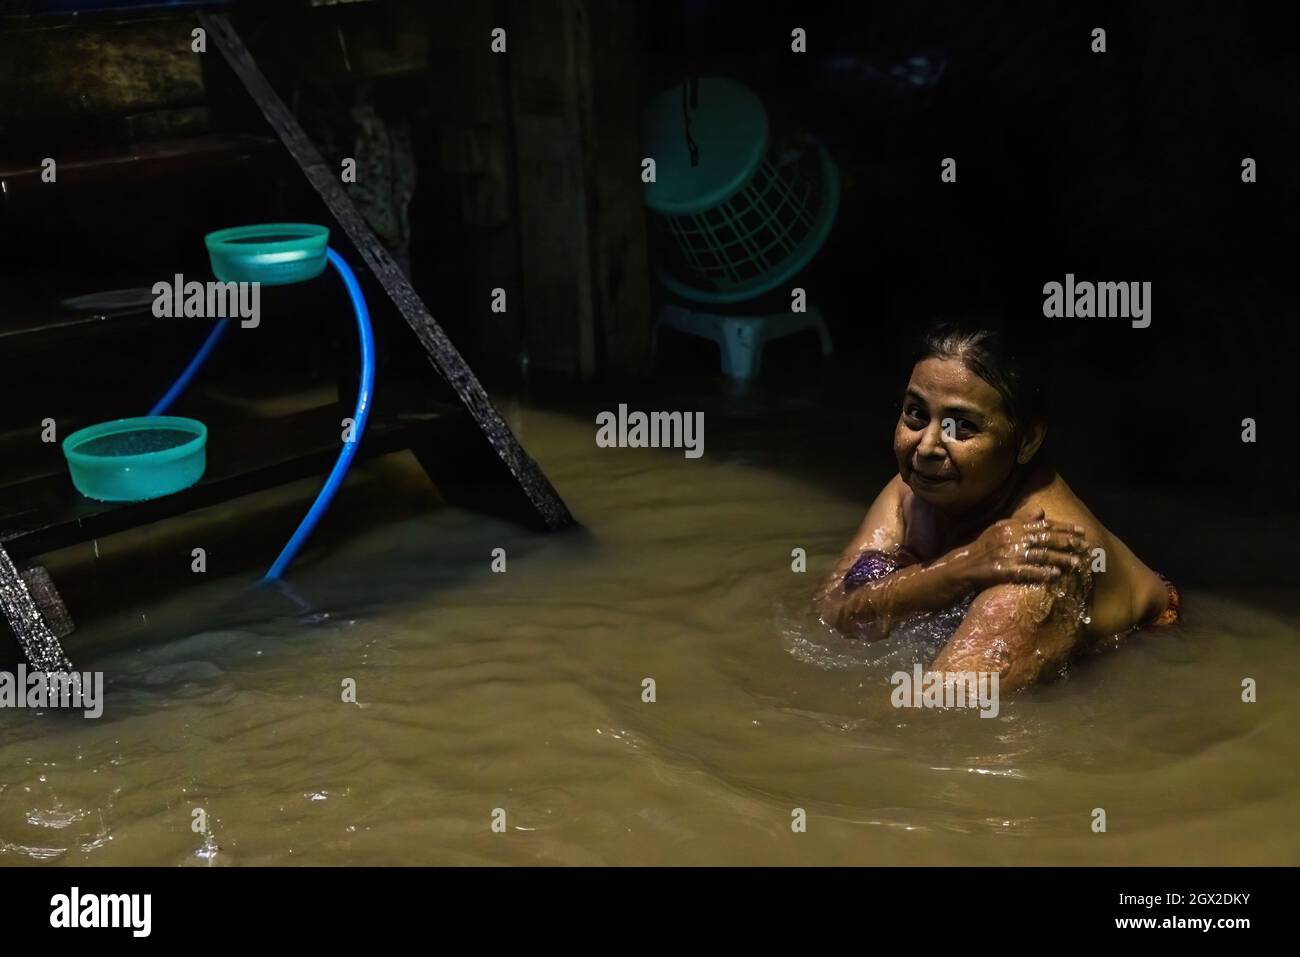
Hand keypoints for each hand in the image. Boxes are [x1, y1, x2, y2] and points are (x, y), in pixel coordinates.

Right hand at [952, 509, 1090, 588]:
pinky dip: (1041, 573)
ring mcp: (1006, 554)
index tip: (1081, 532)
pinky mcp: (1001, 570)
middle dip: (1068, 542)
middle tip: (1086, 547)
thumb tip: (1041, 511)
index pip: (1042, 525)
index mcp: (1011, 527)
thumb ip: (1021, 521)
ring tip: (1077, 563)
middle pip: (1045, 539)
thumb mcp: (1000, 530)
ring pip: (1039, 555)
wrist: (961, 567)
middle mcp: (1010, 538)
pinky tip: (1055, 575)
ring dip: (1060, 559)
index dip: (1064, 528)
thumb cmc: (983, 549)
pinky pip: (1025, 571)